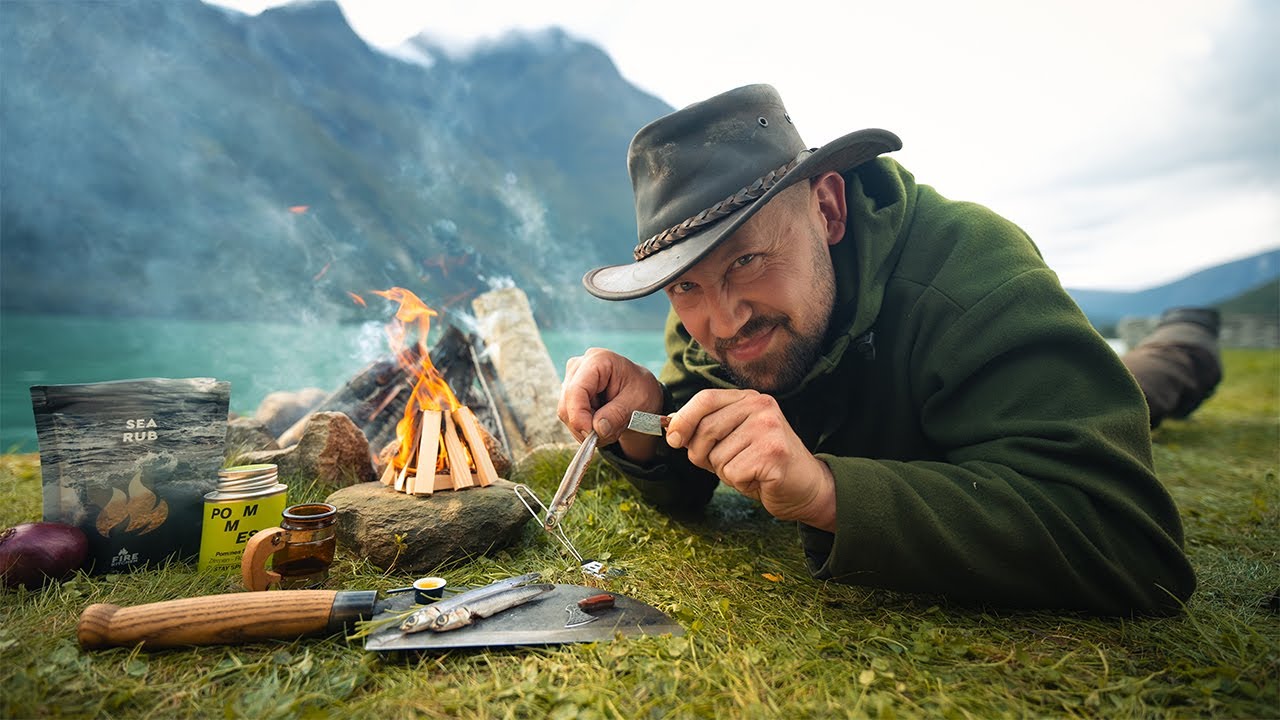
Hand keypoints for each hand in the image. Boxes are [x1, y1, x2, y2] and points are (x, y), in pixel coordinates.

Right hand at [558, 348, 663, 460]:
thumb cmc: (641, 391)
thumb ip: (617, 414)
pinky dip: (586, 428)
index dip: (579, 415)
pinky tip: (603, 424)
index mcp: (598, 360)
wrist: (641, 392)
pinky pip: (570, 418)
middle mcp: (579, 366)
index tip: (591, 434)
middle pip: (568, 404)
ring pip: (567, 414)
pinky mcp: (570, 394)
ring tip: (612, 426)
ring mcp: (572, 380)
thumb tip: (597, 429)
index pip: (576, 390)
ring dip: (588, 429)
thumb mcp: (637, 402)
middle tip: (610, 434)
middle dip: (586, 426)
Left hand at [666, 389, 836, 530]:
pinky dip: (740, 483)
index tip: (673, 439)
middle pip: (706, 429)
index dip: (683, 418)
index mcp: (749, 399)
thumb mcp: (733, 439)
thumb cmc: (764, 465)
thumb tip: (670, 424)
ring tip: (749, 470)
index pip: (705, 398)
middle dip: (703, 455)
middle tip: (726, 465)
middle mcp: (760, 407)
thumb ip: (706, 429)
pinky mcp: (773, 453)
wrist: (806, 488)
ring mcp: (768, 428)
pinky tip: (758, 479)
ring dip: (726, 472)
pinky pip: (732, 473)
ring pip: (717, 456)